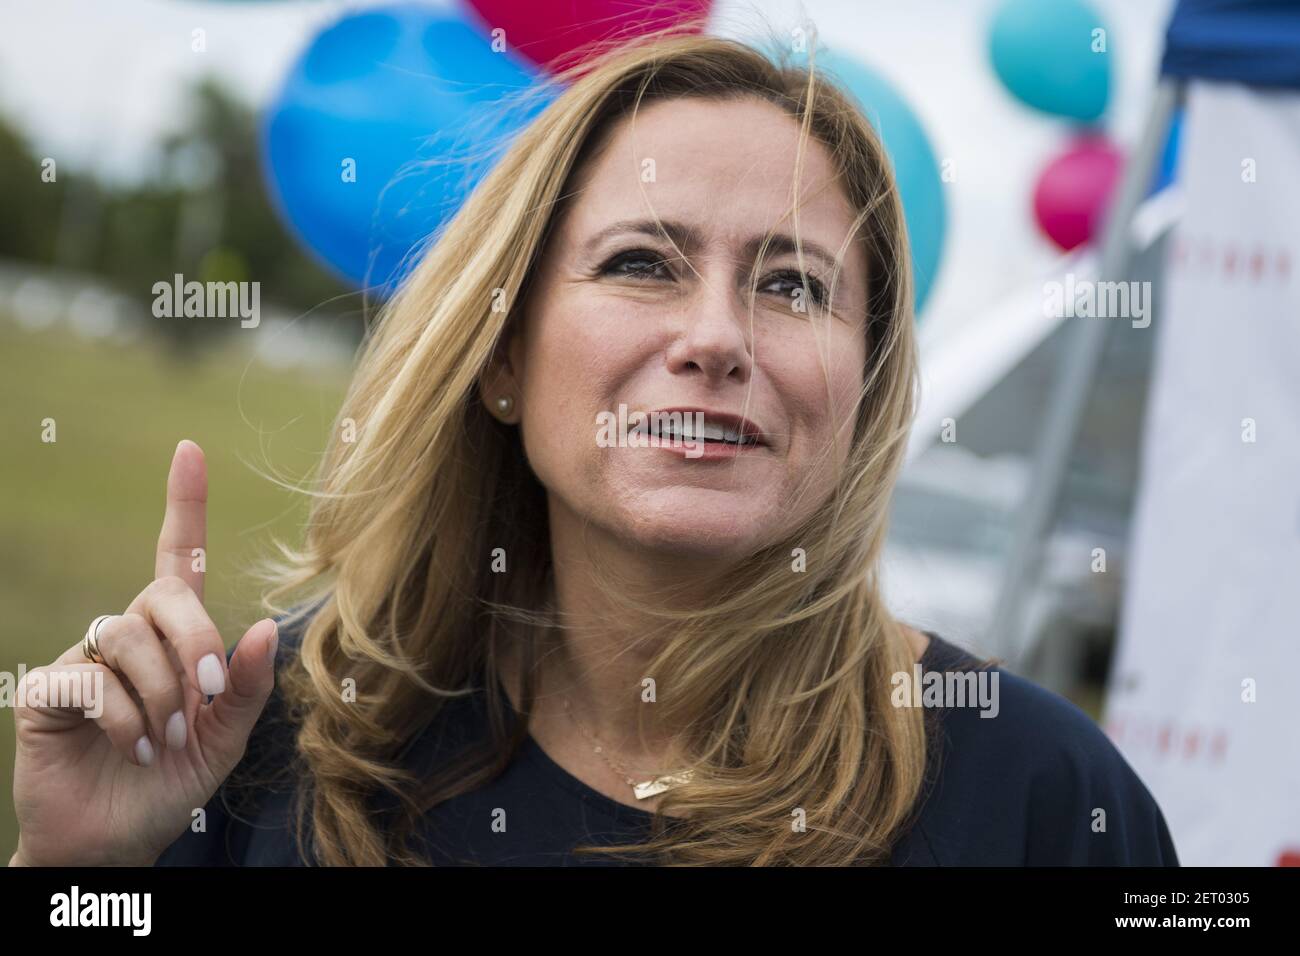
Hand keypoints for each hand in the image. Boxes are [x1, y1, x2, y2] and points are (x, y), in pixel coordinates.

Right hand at [11, 440, 278, 866]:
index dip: (184, 504)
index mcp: (175, 636)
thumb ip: (245, 686)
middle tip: (204, 699)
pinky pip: (93, 679)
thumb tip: (261, 627)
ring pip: (128, 636)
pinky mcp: (49, 689)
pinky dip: (126, 718)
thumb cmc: (173, 781)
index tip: (189, 449)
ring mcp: (85, 659)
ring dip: (161, 693)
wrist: (117, 839)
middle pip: (164, 596)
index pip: (180, 557)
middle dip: (195, 644)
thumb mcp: (226, 736)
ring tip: (165, 739)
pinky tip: (133, 747)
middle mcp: (128, 635)